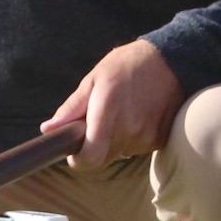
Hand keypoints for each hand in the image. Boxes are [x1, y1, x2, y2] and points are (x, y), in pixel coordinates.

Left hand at [41, 39, 184, 169]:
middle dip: (96, 145)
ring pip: (122, 153)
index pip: (90, 158)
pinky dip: (135, 137)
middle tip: (101, 121)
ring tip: (125, 111)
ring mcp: (147, 137)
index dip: (79, 160)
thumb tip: (48, 129)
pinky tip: (140, 115)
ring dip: (117, 140)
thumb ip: (71, 108)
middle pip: (104, 157)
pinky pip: (139, 148)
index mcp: (107, 113)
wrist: (172, 60)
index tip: (75, 154)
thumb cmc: (128, 65)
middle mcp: (128, 129)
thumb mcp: (94, 79)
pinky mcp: (161, 140)